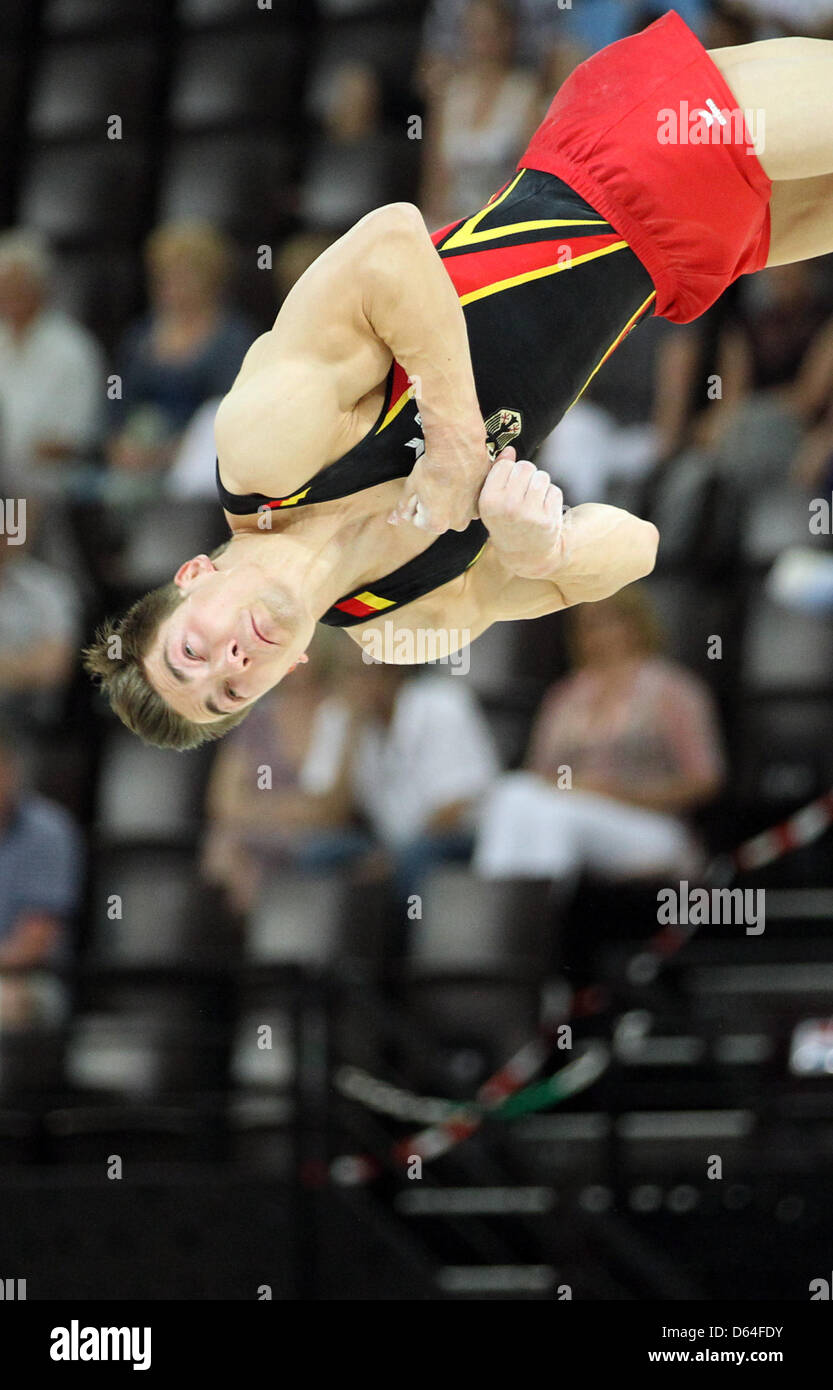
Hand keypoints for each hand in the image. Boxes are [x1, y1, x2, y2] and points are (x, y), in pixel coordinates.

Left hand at [387, 395, 488, 533]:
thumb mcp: (411, 488)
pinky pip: (472, 498)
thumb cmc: (434, 467)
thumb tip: (394, 521)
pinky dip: (467, 490)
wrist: (458, 447)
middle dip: (436, 504)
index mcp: (436, 524)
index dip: (418, 503)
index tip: (422, 490)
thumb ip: (403, 508)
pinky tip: (462, 477)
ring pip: (457, 508)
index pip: (419, 520)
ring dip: (453, 498)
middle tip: (436, 484)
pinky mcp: (484, 498)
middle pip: (440, 516)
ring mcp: (473, 512)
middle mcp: (457, 523)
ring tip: (449, 480)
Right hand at [477, 447, 567, 577]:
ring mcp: (529, 514)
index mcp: (489, 501)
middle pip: (525, 467)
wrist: (526, 555)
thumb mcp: (493, 501)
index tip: (509, 486)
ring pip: (542, 476)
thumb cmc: (506, 522)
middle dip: (527, 476)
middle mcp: (507, 507)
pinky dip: (551, 497)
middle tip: (524, 493)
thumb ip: (497, 473)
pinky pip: (554, 491)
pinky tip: (543, 511)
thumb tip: (509, 450)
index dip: (510, 472)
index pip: (505, 465)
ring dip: (540, 485)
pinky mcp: (548, 519)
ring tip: (534, 501)